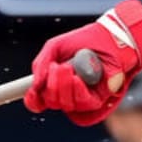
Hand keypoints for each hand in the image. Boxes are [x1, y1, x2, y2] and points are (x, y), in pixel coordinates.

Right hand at [24, 0, 141, 124]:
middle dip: (51, 85)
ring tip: (68, 67)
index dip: (33, 99)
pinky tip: (77, 79)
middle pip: (51, 102)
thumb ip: (40, 64)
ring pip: (66, 104)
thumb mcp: (55, 47)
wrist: (109, 37)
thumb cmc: (84, 41)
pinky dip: (78, 91)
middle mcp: (67, 93)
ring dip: (63, 86)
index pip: (39, 101)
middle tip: (57, 66)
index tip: (32, 91)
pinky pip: (83, 103)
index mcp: (55, 83)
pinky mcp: (98, 99)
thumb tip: (34, 86)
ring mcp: (82, 98)